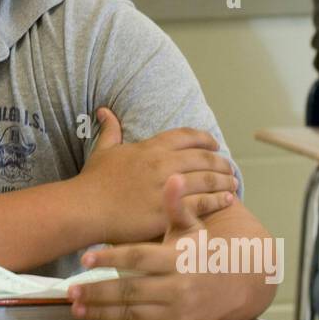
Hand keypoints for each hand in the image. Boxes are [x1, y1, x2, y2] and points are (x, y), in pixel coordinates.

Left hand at [67, 174, 230, 319]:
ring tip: (75, 308)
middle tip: (70, 290)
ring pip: (133, 315)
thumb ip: (177, 205)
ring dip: (102, 314)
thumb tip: (173, 177)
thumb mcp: (192, 227)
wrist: (233, 286)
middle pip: (131, 291)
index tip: (84, 258)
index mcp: (178, 259)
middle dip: (98, 292)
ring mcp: (176, 313)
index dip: (111, 258)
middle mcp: (178, 288)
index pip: (139, 258)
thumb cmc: (202, 251)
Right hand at [78, 107, 236, 244]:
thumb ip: (110, 130)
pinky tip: (228, 200)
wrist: (85, 209)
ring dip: (225, 180)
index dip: (205, 138)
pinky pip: (203, 202)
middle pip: (204, 157)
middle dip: (221, 161)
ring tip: (233, 184)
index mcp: (151, 147)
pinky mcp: (170, 209)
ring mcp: (168, 186)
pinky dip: (219, 200)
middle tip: (229, 167)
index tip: (215, 144)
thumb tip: (105, 110)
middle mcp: (163, 163)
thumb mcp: (103, 151)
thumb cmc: (93, 182)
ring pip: (208, 178)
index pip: (187, 136)